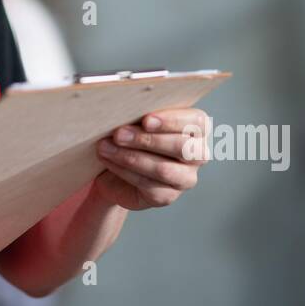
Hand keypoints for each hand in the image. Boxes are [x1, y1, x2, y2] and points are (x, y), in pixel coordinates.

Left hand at [92, 108, 210, 210]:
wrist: (114, 170)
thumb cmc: (131, 136)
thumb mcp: (136, 120)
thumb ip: (140, 114)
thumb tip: (125, 109)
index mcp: (197, 128)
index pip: (196, 121)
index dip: (172, 120)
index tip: (146, 120)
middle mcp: (198, 154)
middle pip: (182, 147)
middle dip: (147, 140)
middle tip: (119, 134)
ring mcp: (185, 178)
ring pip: (164, 169)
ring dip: (131, 157)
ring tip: (106, 147)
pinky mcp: (168, 196)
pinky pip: (148, 185)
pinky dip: (124, 171)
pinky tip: (109, 161)